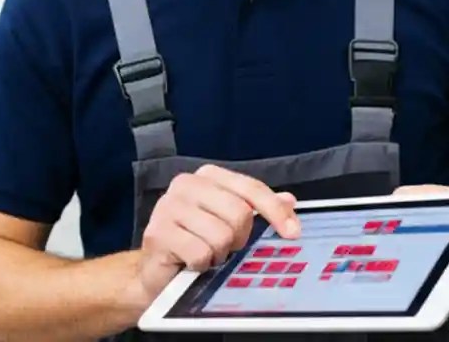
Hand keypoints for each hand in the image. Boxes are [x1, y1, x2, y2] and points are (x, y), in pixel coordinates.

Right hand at [130, 165, 300, 306]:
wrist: (155, 271)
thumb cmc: (194, 242)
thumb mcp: (229, 222)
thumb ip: (258, 209)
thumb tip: (289, 201)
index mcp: (207, 177)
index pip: (251, 188)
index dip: (275, 211)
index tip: (292, 233)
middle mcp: (186, 184)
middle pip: (239, 213)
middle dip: (239, 238)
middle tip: (226, 247)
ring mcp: (169, 207)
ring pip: (221, 236)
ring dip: (218, 254)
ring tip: (205, 254)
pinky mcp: (158, 233)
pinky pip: (200, 253)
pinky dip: (201, 265)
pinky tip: (190, 262)